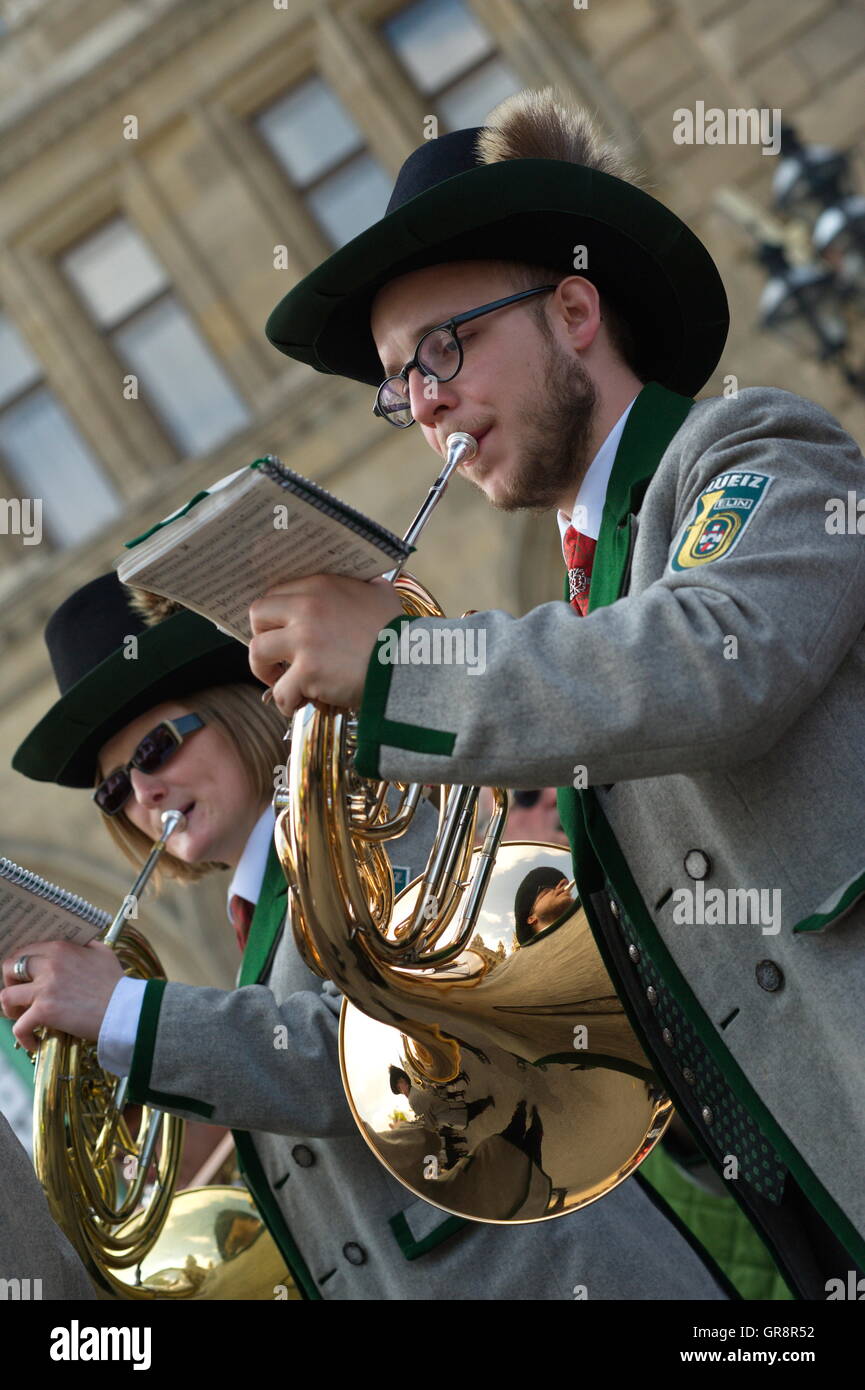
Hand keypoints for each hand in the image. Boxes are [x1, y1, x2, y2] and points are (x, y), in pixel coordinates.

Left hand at [0, 940, 123, 1050]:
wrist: (124, 1009)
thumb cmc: (117, 983)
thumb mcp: (102, 953)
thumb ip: (85, 946)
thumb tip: (77, 945)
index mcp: (60, 948)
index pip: (25, 951)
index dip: (20, 966)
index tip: (24, 978)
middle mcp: (48, 964)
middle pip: (9, 968)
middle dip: (9, 982)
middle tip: (20, 996)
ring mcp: (44, 988)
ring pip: (6, 996)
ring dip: (9, 1009)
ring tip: (20, 1017)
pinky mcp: (45, 1011)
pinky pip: (19, 1026)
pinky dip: (23, 1036)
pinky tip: (34, 1042)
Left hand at [249, 574, 402, 717]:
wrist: (408, 664)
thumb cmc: (398, 633)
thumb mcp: (383, 595)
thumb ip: (369, 586)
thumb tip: (372, 585)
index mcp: (320, 587)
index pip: (275, 594)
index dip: (273, 617)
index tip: (280, 631)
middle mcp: (307, 609)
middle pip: (258, 616)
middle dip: (260, 637)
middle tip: (274, 655)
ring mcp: (305, 640)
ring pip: (258, 652)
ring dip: (264, 671)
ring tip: (280, 681)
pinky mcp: (308, 672)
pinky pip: (280, 691)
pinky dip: (286, 702)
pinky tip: (299, 704)